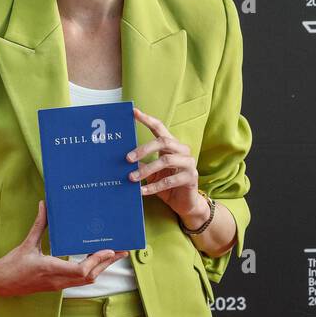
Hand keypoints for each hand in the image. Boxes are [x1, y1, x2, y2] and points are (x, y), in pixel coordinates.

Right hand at [0, 200, 129, 296]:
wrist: (1, 284)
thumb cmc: (12, 264)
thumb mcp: (27, 243)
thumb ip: (39, 224)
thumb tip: (45, 204)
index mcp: (50, 269)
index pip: (81, 270)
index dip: (96, 260)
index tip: (108, 250)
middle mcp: (57, 280)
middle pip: (90, 276)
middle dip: (107, 263)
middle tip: (122, 250)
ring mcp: (59, 285)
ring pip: (87, 280)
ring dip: (102, 267)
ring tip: (115, 255)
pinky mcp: (58, 286)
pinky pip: (80, 281)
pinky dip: (92, 270)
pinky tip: (97, 260)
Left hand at [126, 106, 207, 228]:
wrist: (185, 204)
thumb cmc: (168, 186)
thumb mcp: (153, 174)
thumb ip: (143, 165)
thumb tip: (124, 161)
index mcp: (172, 145)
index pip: (160, 128)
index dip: (147, 119)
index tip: (134, 112)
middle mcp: (182, 151)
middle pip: (163, 142)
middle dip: (144, 149)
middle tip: (127, 158)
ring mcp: (189, 163)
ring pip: (166, 161)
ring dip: (146, 170)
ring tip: (132, 178)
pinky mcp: (191, 178)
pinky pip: (170, 180)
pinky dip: (154, 186)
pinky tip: (142, 191)